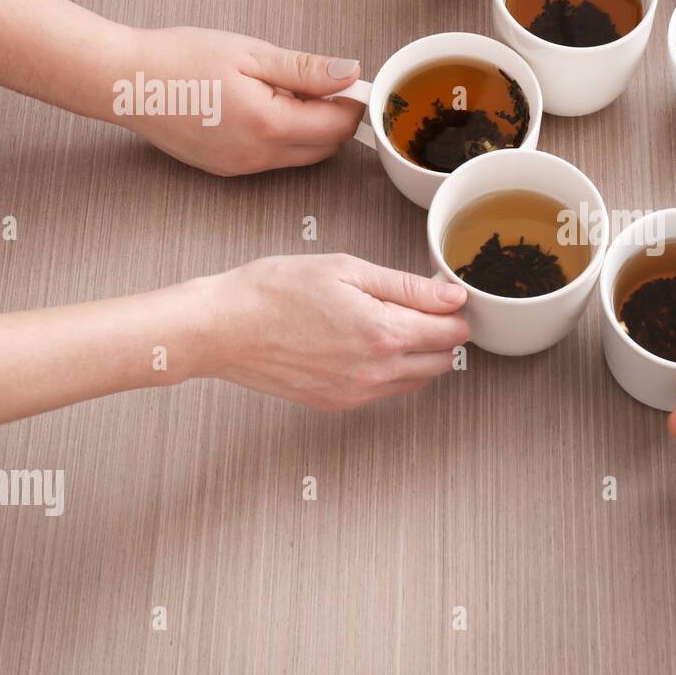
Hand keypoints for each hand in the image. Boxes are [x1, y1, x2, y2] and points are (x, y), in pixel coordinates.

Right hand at [115, 27, 363, 176]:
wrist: (125, 83)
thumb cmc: (180, 60)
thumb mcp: (251, 54)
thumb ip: (306, 69)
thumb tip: (349, 73)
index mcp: (270, 126)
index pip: (338, 126)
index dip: (350, 101)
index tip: (347, 78)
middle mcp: (259, 157)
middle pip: (326, 147)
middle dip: (332, 117)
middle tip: (314, 81)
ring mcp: (243, 168)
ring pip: (301, 156)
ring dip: (307, 128)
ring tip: (277, 90)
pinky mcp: (228, 169)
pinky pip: (273, 159)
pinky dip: (281, 136)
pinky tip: (256, 107)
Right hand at [200, 254, 468, 409]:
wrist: (222, 328)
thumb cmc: (274, 291)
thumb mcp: (346, 270)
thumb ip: (407, 286)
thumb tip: (452, 296)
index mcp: (384, 333)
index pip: (453, 332)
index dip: (454, 310)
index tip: (442, 296)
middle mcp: (376, 372)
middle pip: (443, 361)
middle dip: (441, 334)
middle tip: (418, 306)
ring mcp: (357, 393)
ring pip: (417, 380)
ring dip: (417, 353)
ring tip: (386, 321)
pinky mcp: (338, 403)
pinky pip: (385, 391)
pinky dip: (389, 370)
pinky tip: (364, 343)